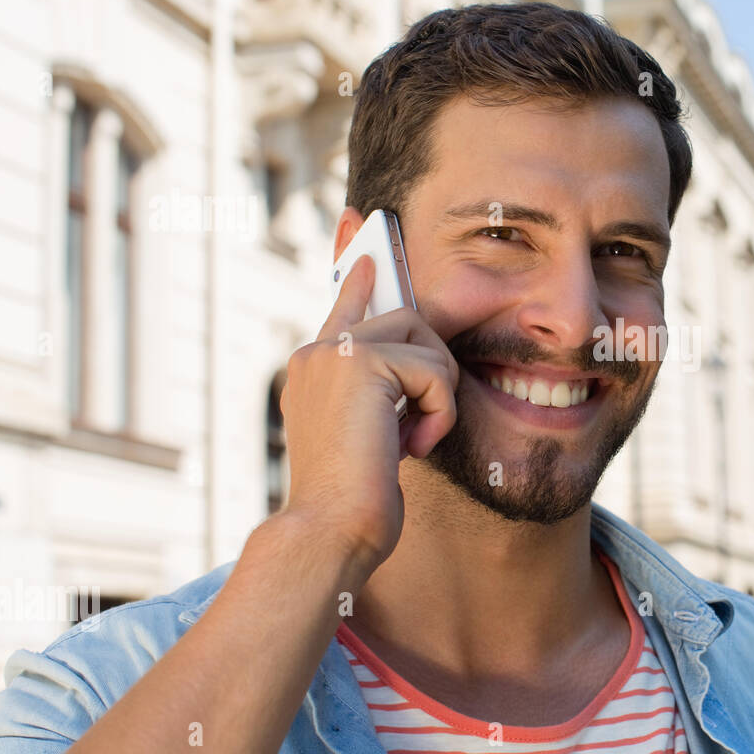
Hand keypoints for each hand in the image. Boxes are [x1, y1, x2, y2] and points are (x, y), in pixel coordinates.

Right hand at [278, 255, 458, 574]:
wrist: (331, 530)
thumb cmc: (356, 498)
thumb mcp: (374, 433)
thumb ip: (385, 392)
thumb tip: (422, 366)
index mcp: (315, 366)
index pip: (343, 299)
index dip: (355, 260)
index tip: (361, 222)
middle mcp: (317, 351)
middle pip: (410, 320)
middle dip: (433, 374)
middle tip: (415, 429)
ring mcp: (331, 352)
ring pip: (426, 341)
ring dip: (436, 397)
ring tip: (409, 439)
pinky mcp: (358, 363)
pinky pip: (434, 372)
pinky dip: (438, 414)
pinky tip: (410, 446)